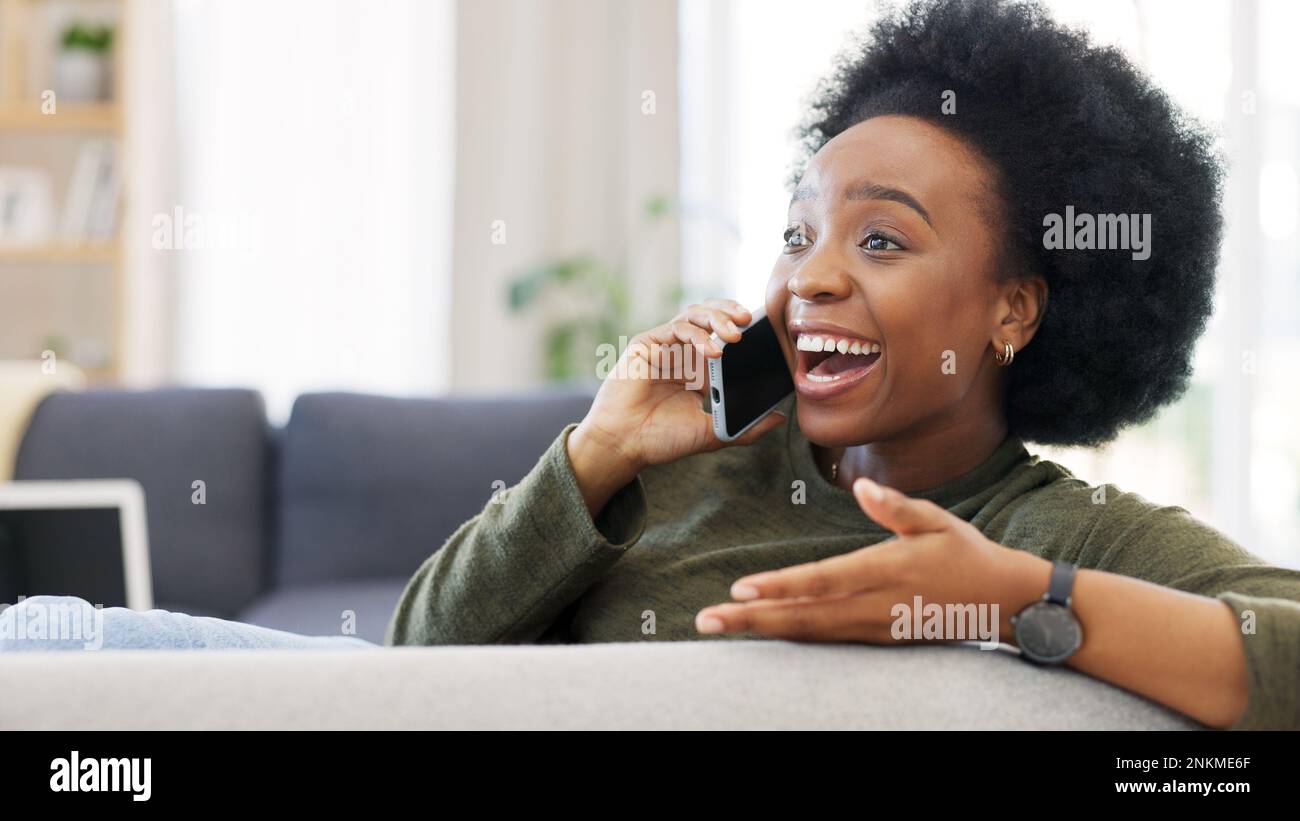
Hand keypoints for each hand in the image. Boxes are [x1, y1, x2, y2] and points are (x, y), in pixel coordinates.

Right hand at [568, 300, 787, 514]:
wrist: (626, 444)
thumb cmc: (662, 439)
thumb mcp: (714, 434)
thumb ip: (746, 428)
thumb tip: (780, 418)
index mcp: (699, 369)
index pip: (723, 334)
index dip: (741, 327)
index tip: (766, 330)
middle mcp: (682, 353)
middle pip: (710, 317)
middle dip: (731, 313)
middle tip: (750, 320)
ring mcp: (664, 346)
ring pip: (693, 315)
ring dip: (717, 318)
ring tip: (735, 334)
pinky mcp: (646, 345)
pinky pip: (675, 329)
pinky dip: (697, 336)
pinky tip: (712, 351)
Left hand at [695, 476, 1049, 645]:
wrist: (1005, 604)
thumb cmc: (968, 555)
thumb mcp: (937, 521)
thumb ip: (895, 506)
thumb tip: (862, 486)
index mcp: (886, 569)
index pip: (822, 580)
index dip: (780, 587)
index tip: (740, 590)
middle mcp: (875, 604)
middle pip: (804, 616)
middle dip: (752, 620)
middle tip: (705, 621)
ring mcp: (875, 627)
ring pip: (810, 633)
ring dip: (763, 630)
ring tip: (720, 627)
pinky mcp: (878, 638)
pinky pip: (826, 639)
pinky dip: (791, 637)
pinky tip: (764, 631)